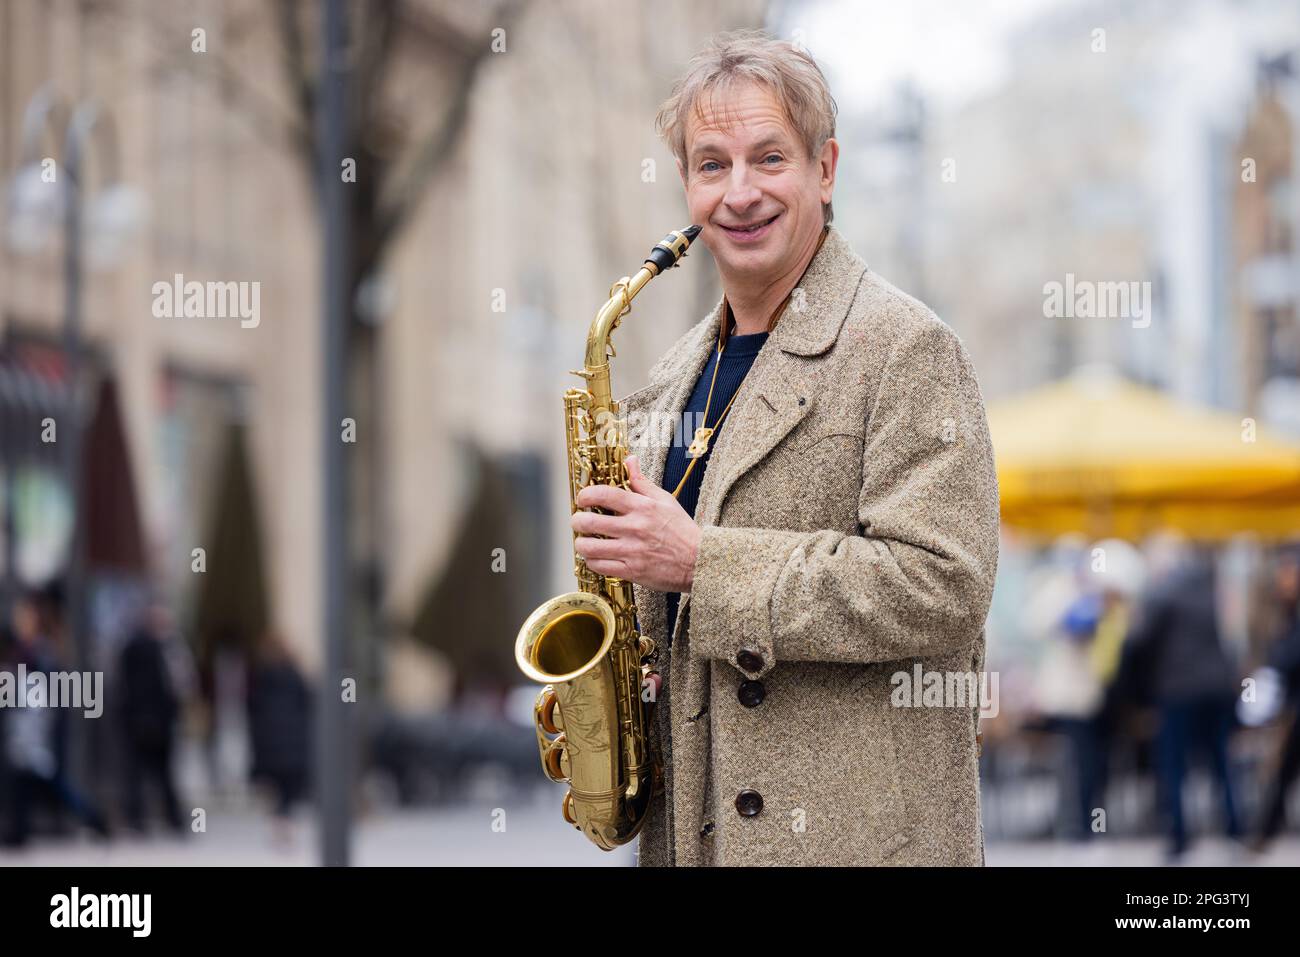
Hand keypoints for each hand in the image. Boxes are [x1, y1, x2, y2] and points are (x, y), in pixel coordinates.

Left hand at [571, 455, 701, 592]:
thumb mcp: (665, 500)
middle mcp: (634, 528)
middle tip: (579, 521)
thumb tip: (630, 460)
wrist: (699, 561)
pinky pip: (600, 566)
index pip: (603, 495)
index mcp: (641, 507)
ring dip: (581, 543)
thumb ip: (642, 482)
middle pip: (589, 522)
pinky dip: (592, 561)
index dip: (585, 495)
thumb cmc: (682, 530)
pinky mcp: (632, 571)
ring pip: (590, 547)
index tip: (582, 499)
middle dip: (577, 521)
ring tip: (584, 541)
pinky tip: (596, 557)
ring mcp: (631, 551)